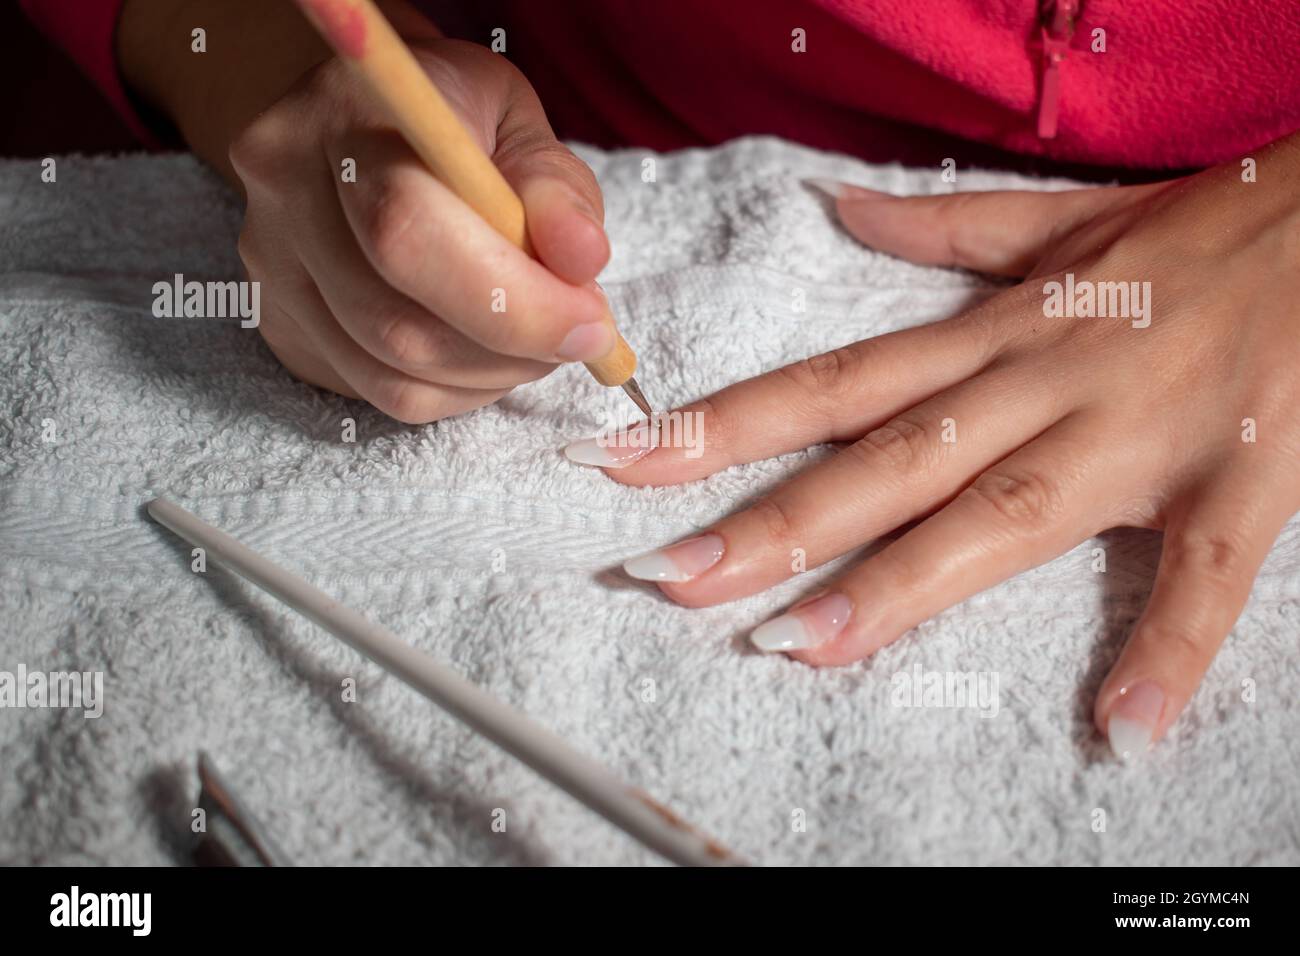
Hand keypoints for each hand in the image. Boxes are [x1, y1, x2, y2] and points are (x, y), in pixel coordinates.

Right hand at [230, 38, 612, 420]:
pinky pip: (377, 391)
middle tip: (578, 336)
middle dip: (513, 350)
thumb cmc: (450, 116)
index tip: (589, 323)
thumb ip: (554, 187)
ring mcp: (270, 264)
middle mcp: (283, 191)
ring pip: (390, 374)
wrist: (362, 119)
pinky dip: (454, 390)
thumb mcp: (515, 118)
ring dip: (490, 378)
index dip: (510, 300)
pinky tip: (486, 351)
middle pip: (396, 324)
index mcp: (341, 114)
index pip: (409, 233)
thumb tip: (582, 260)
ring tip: (537, 340)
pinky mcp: (279, 321)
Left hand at [569, 134, 1299, 760]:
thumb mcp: (1059, 221)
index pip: (835, 385)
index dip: (727, 424)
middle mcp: (1040, 384)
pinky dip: (1165, 651)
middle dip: (772, 519)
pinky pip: (1200, 579)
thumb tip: (839, 212)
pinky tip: (1122, 727)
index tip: (630, 463)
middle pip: (886, 458)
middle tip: (666, 574)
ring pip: (999, 514)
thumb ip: (942, 233)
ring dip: (898, 583)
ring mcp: (1132, 438)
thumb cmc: (1199, 230)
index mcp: (997, 334)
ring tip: (797, 644)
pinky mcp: (1233, 484)